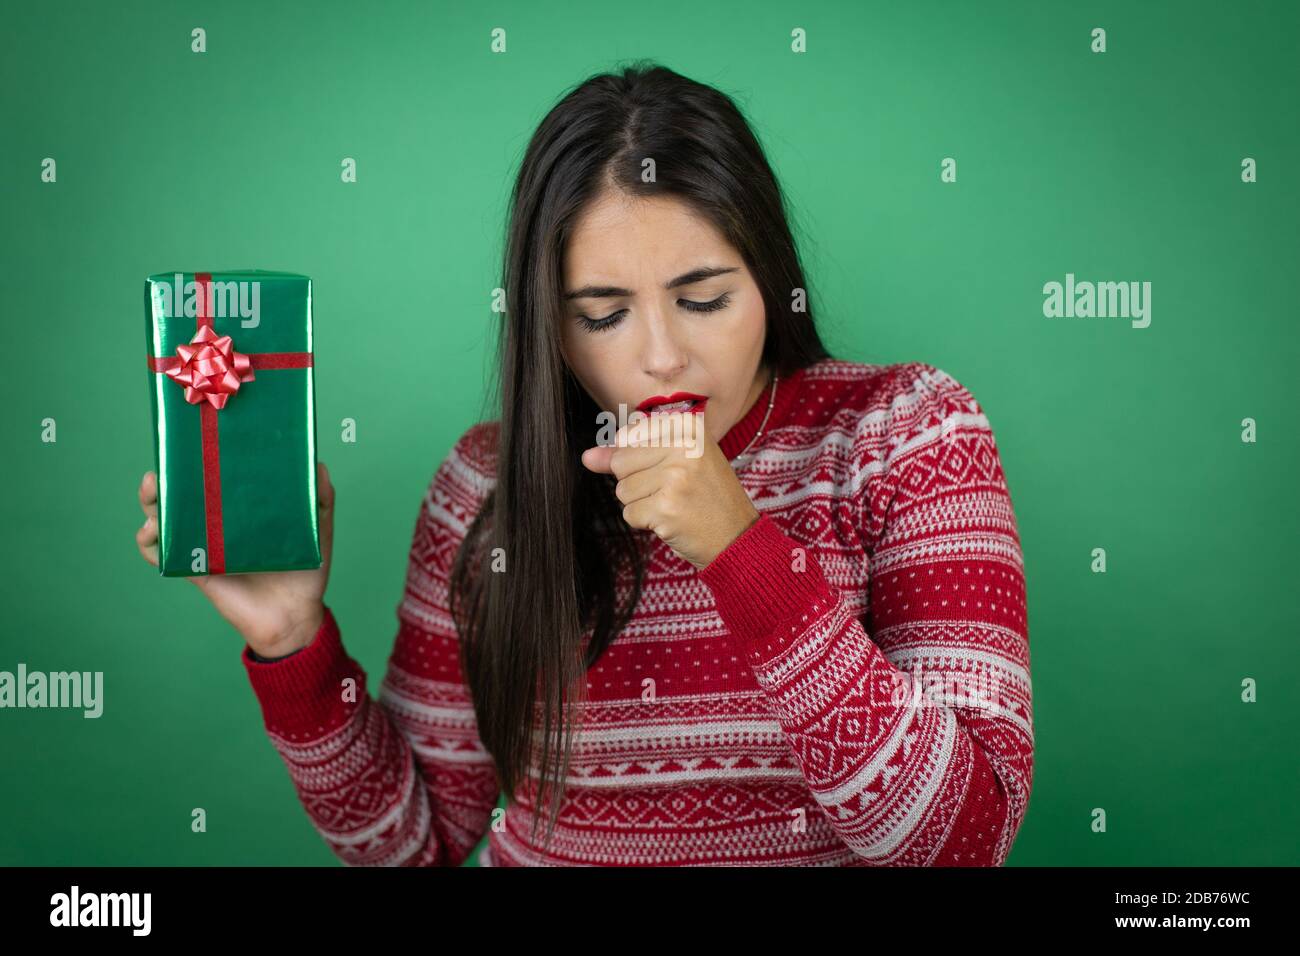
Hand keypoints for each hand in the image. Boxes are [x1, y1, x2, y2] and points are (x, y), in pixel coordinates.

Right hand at [135, 461, 334, 657]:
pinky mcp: (196, 570)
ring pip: (165, 521)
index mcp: (241, 511)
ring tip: (154, 493)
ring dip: (151, 504)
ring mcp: (203, 547)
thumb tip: (319, 464)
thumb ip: (321, 498)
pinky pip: (164, 557)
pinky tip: (152, 533)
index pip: (212, 480)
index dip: (194, 462)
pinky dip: (150, 544)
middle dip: (163, 480)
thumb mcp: (318, 530)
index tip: (187, 445)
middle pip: (180, 497)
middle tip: (161, 470)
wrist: (296, 615)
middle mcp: (217, 525)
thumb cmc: (306, 571)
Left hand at [580, 411, 760, 570]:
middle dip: (638, 482)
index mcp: (687, 425)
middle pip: (621, 461)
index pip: (628, 435)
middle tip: (674, 490)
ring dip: (641, 503)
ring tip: (675, 504)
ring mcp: (675, 476)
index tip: (671, 469)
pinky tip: (673, 519)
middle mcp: (683, 445)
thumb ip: (627, 454)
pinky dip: (646, 522)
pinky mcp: (666, 507)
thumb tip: (587, 457)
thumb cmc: (705, 496)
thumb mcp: (675, 462)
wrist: (736, 536)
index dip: (640, 460)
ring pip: (622, 489)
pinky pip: (629, 513)